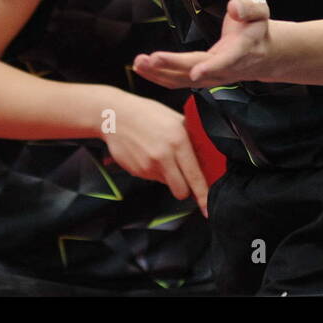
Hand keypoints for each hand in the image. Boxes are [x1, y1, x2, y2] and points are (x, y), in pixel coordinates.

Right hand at [101, 91, 208, 216]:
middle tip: (183, 178)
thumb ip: (191, 137)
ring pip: (167, 184)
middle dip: (184, 189)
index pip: (195, 176)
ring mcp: (149, 166)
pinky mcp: (137, 171)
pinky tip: (147, 154)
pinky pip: (152, 178)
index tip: (207, 209)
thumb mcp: (174, 118)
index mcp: (178, 140)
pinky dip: (153, 170)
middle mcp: (164, 156)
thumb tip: (206, 157)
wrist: (114, 115)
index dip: (203, 195)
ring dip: (168, 176)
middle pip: (181, 191)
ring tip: (159, 155)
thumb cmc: (146, 113)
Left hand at [132, 0, 272, 88]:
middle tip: (152, 58)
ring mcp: (212, 77)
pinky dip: (159, 76)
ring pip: (183, 79)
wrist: (263, 55)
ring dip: (160, 73)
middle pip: (197, 70)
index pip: (226, 61)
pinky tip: (142, 68)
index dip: (211, 68)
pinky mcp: (200, 78)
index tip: (196, 72)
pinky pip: (177, 80)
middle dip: (173, 66)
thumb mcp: (260, 9)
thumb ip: (249, 7)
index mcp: (241, 51)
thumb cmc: (257, 28)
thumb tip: (234, 9)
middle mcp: (225, 69)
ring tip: (139, 63)